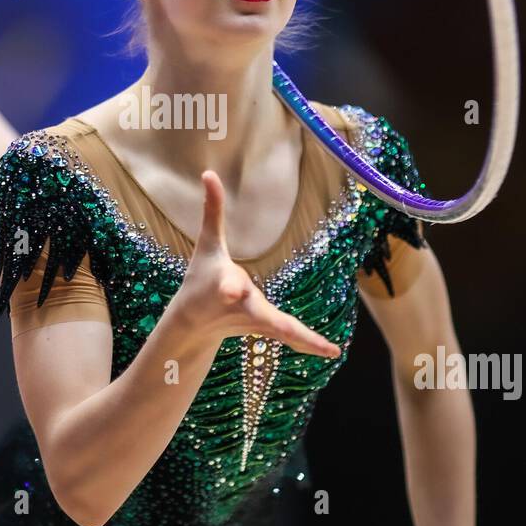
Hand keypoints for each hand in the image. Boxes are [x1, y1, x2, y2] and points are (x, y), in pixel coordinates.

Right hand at [167, 170, 341, 359]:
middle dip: (270, 319)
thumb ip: (211, 210)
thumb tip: (208, 173)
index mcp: (223, 285)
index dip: (229, 288)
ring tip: (331, 350)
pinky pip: (291, 337)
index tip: (231, 291)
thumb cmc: (200, 278)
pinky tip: (332, 352)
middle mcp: (240, 307)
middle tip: (283, 328)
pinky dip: (310, 344)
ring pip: (281, 331)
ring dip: (305, 340)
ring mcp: (254, 321)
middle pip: (258, 313)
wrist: (193, 323)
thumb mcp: (206, 244)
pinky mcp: (266, 328)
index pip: (228, 286)